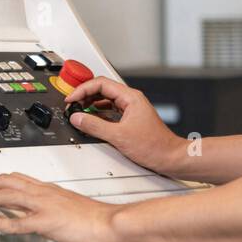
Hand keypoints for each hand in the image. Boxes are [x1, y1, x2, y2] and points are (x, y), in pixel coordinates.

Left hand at [0, 173, 119, 241]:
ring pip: (7, 195)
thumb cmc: (97, 218)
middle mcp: (44, 193)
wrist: (113, 223)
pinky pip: (17, 221)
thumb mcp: (70, 207)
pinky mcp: (47, 222)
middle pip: (5, 182)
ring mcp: (44, 206)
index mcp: (49, 189)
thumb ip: (54, 207)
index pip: (15, 179)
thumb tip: (45, 212)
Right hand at [65, 76, 184, 174]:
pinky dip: (98, 114)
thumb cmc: (153, 146)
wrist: (169, 157)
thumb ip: (94, 126)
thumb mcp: (118, 136)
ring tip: (79, 112)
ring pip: (106, 100)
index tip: (71, 99)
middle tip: (72, 105)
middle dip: (85, 95)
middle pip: (102, 89)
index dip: (83, 90)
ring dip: (91, 104)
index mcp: (130, 97)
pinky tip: (92, 120)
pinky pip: (110, 111)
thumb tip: (77, 117)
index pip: (100, 83)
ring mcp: (131, 109)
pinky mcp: (131, 119)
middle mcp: (131, 100)